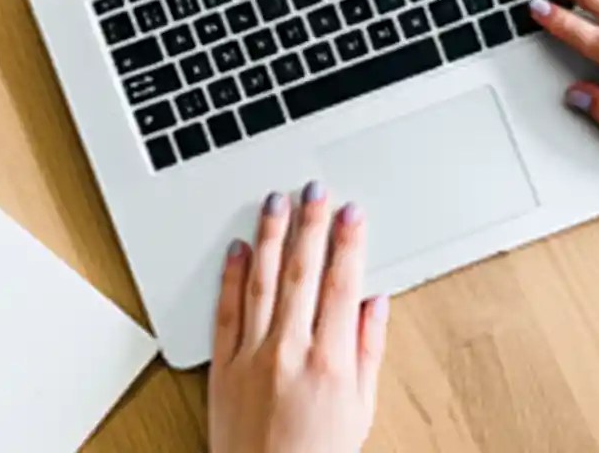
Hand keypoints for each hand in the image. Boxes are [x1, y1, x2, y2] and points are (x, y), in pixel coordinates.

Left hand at [209, 182, 389, 452]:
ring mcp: (252, 357)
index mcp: (332, 362)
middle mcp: (290, 352)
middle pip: (301, 273)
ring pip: (261, 282)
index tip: (352, 213)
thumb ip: (369, 351)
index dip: (348, 243)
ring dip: (268, 236)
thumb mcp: (361, 409)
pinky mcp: (222, 367)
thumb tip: (376, 304)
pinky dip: (230, 277)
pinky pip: (226, 312)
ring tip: (275, 202)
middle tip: (313, 189)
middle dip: (309, 225)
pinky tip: (236, 248)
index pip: (342, 285)